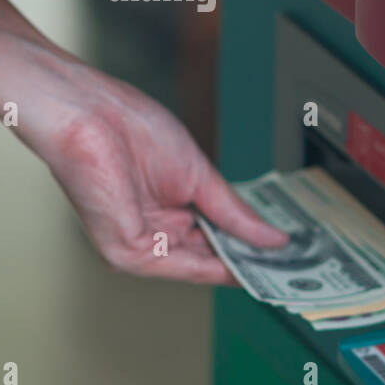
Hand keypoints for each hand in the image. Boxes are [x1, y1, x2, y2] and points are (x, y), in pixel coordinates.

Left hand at [24, 60, 289, 284]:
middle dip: (252, 263)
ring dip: (242, 269)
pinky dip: (218, 267)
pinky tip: (248, 263)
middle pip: (211, 258)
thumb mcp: (197, 174)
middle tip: (296, 271)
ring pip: (200, 267)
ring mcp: (137, 246)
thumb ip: (233, 212)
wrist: (88, 113)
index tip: (288, 257)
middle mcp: (151, 234)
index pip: (214, 240)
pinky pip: (181, 266)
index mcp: (166, 212)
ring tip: (283, 270)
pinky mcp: (126, 251)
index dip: (251, 248)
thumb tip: (272, 236)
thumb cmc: (127, 125)